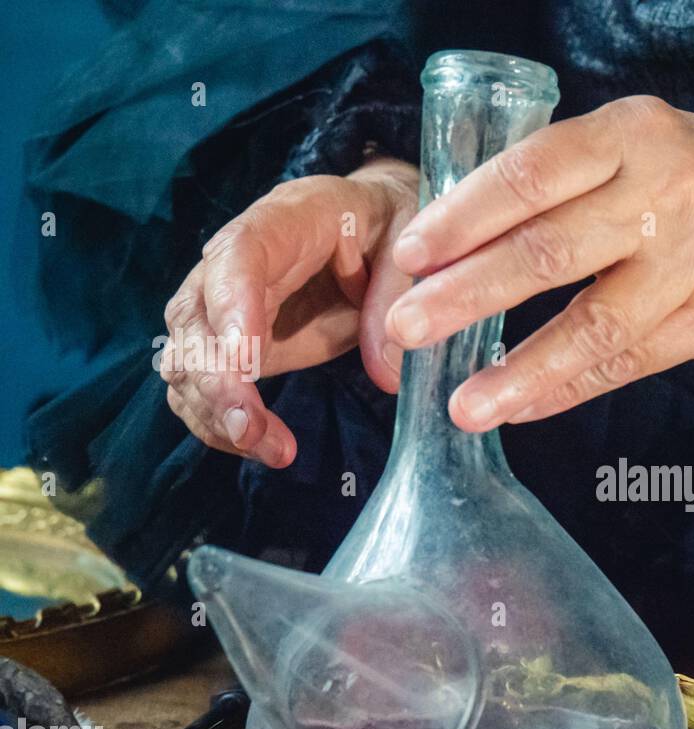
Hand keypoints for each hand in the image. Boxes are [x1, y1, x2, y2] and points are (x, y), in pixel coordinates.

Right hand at [159, 158, 418, 465]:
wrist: (374, 229)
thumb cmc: (391, 230)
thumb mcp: (411, 248)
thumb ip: (397, 297)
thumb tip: (385, 372)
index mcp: (287, 218)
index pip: (238, 253)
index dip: (232, 306)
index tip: (245, 360)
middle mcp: (236, 260)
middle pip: (196, 316)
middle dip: (217, 380)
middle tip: (253, 427)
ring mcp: (224, 306)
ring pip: (187, 358)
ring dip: (216, 411)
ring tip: (270, 449)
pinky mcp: (230, 347)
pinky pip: (200, 386)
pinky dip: (218, 423)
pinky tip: (259, 446)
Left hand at [386, 96, 693, 431]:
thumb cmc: (680, 177)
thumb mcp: (624, 146)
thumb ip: (553, 184)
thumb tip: (448, 250)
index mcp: (632, 134)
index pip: (534, 174)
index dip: (465, 218)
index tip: (411, 257)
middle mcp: (671, 193)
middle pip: (554, 252)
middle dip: (470, 296)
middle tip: (409, 329)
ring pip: (596, 326)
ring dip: (521, 372)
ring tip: (465, 407)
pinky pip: (630, 364)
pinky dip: (568, 389)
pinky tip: (522, 406)